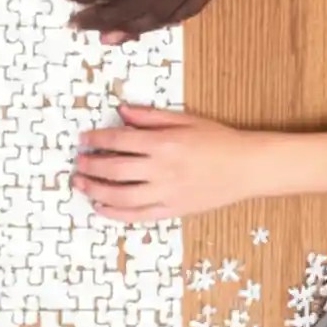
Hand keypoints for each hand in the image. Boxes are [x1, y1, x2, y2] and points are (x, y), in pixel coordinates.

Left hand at [74, 105, 266, 221]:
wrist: (248, 167)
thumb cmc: (218, 140)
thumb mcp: (184, 120)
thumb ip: (150, 116)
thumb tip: (121, 111)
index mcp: (164, 143)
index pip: (119, 141)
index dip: (96, 139)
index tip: (83, 140)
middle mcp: (163, 169)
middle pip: (115, 170)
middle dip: (91, 166)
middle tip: (78, 163)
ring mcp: (168, 192)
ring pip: (122, 196)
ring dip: (96, 190)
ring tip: (81, 184)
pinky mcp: (173, 210)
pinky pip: (138, 215)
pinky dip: (115, 213)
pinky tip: (100, 207)